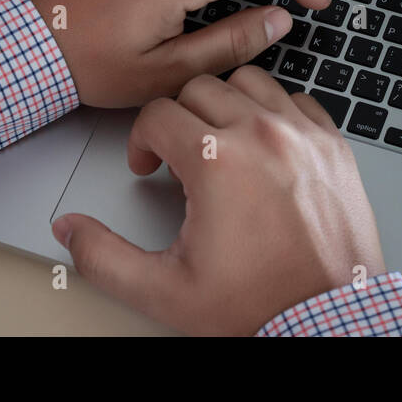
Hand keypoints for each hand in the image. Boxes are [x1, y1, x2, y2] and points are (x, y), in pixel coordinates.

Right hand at [51, 67, 386, 334]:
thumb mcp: (164, 292)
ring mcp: (302, 135)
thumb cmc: (258, 304)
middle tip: (181, 159)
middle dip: (180, 120)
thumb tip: (68, 229)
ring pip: (249, 82)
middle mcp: (261, 135)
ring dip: (227, 105)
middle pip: (199, 88)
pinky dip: (275, 112)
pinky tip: (266, 145)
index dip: (141, 141)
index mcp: (217, 160)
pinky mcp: (333, 145)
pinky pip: (296, 100)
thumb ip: (104, 258)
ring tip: (223, 144)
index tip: (149, 167)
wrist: (328, 320)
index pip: (157, 114)